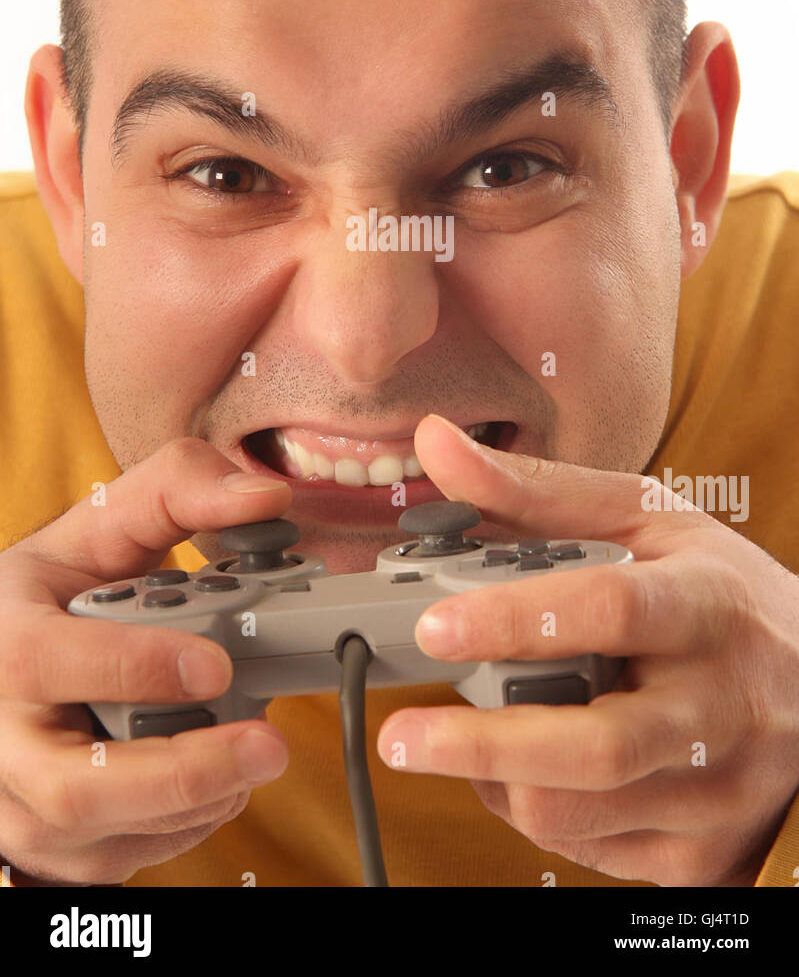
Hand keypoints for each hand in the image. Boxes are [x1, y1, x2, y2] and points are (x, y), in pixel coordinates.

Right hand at [0, 438, 291, 884]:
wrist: (8, 653)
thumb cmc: (57, 591)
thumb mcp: (103, 524)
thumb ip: (181, 490)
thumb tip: (262, 498)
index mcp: (2, 638)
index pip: (45, 663)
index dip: (133, 668)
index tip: (215, 665)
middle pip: (71, 787)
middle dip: (181, 773)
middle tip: (268, 743)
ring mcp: (14, 798)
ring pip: (96, 837)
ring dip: (193, 804)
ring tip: (254, 755)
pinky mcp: (44, 843)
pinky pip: (114, 861)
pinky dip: (179, 829)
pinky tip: (219, 784)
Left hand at [376, 414, 798, 886]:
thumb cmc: (722, 596)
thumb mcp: (646, 522)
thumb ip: (535, 491)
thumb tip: (436, 444)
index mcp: (708, 603)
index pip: (610, 610)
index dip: (515, 619)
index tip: (435, 625)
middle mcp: (722, 705)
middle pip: (595, 746)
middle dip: (482, 746)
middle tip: (401, 735)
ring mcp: (719, 790)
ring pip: (578, 811)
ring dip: (496, 779)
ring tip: (467, 738)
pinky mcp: (705, 853)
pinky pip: (589, 850)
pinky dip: (536, 809)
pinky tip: (530, 768)